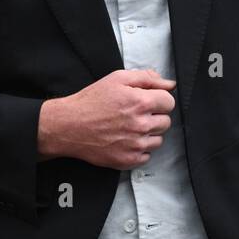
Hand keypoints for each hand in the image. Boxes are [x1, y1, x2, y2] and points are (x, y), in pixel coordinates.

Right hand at [38, 68, 176, 167]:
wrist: (68, 125)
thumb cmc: (90, 101)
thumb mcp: (117, 79)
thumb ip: (146, 78)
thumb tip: (169, 84)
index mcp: (141, 102)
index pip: (169, 102)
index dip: (158, 100)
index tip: (146, 102)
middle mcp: (141, 125)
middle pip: (166, 122)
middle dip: (153, 117)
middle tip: (134, 114)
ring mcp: (135, 145)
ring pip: (158, 140)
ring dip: (147, 134)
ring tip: (127, 127)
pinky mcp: (128, 160)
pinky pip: (146, 155)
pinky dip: (138, 149)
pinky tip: (124, 140)